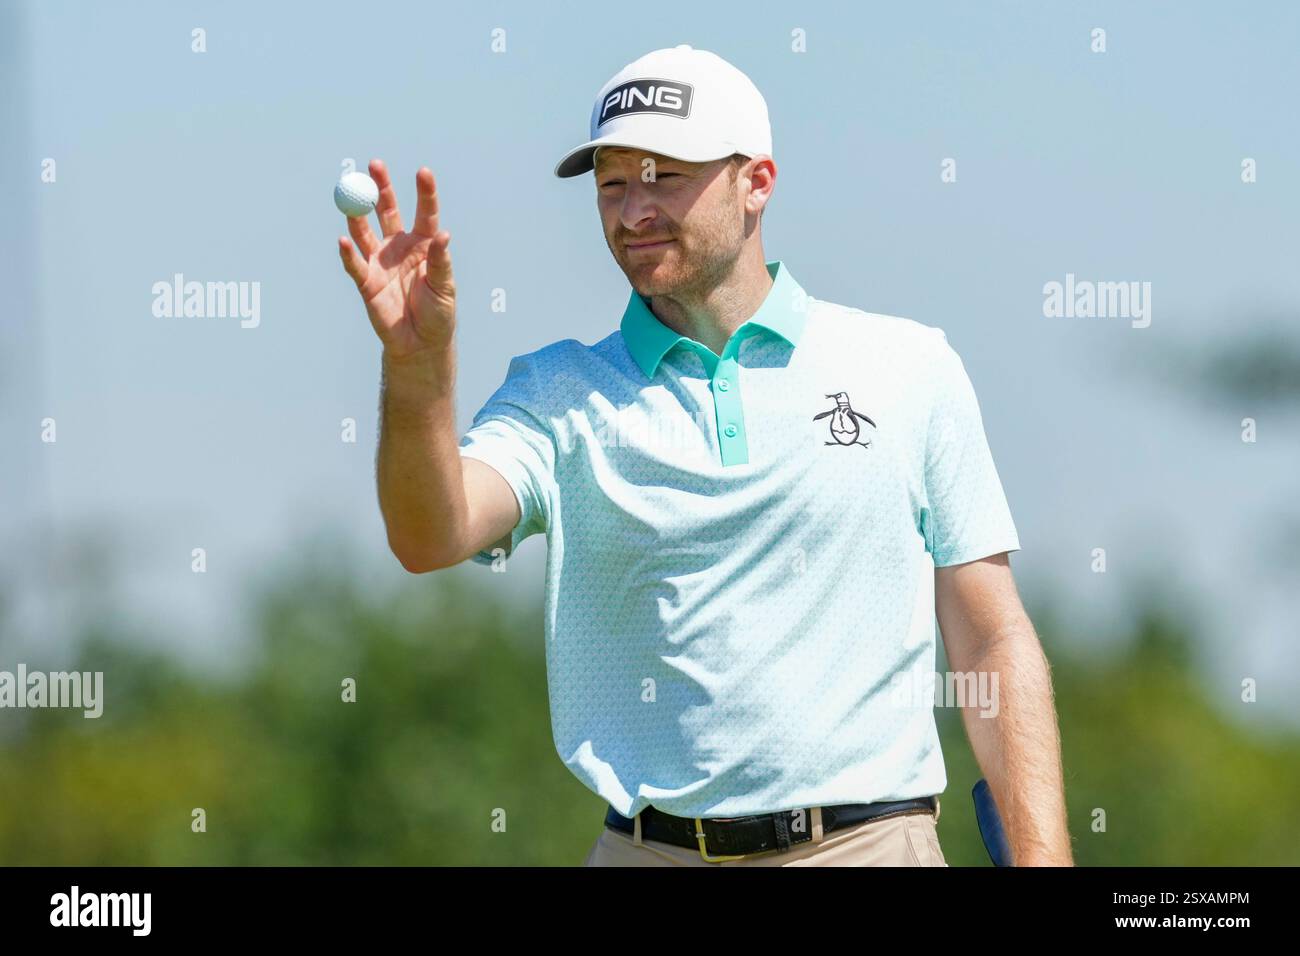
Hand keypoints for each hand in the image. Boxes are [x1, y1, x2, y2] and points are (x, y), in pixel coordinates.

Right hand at [337, 159, 455, 361]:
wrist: (420, 344)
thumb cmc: (438, 314)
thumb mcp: (445, 287)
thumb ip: (440, 261)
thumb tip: (443, 234)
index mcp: (423, 245)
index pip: (425, 213)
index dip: (424, 192)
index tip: (423, 171)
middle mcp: (399, 246)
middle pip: (387, 210)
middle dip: (380, 188)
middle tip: (374, 164)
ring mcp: (380, 261)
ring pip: (365, 231)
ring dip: (358, 215)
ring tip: (354, 200)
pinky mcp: (366, 281)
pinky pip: (353, 263)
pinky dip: (347, 252)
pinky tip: (343, 239)